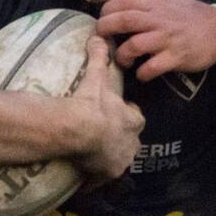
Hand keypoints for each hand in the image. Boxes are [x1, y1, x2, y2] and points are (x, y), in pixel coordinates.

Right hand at [69, 35, 143, 184]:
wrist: (80, 129)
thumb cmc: (92, 101)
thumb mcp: (96, 76)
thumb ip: (98, 57)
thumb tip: (98, 36)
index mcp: (133, 120)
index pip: (136, 117)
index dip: (126, 114)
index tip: (114, 112)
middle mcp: (132, 142)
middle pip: (130, 141)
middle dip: (120, 138)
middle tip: (103, 135)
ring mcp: (122, 159)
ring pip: (119, 160)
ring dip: (110, 158)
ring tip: (94, 155)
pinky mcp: (109, 173)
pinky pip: (103, 178)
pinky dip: (97, 179)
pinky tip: (88, 178)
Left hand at [96, 0, 215, 81]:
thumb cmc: (190, 14)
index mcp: (154, 3)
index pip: (121, 2)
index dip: (106, 11)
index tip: (103, 21)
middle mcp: (158, 19)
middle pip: (123, 20)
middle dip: (105, 30)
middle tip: (102, 40)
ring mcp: (167, 39)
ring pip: (134, 45)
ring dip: (122, 55)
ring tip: (122, 60)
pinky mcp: (176, 57)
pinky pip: (152, 67)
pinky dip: (142, 73)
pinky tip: (141, 74)